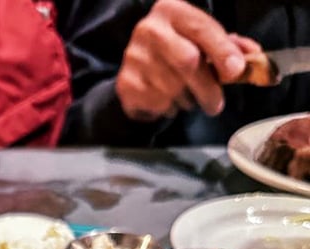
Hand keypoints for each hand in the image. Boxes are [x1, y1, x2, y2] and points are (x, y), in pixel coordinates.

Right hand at [115, 0, 261, 121]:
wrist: (138, 64)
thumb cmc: (178, 49)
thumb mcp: (204, 39)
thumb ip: (230, 46)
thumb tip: (254, 58)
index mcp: (172, 9)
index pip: (202, 28)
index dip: (222, 51)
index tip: (235, 72)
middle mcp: (149, 29)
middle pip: (187, 61)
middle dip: (207, 88)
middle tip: (216, 105)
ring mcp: (133, 56)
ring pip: (172, 88)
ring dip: (187, 100)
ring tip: (188, 98)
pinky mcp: (125, 83)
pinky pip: (156, 103)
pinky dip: (168, 108)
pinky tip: (168, 101)